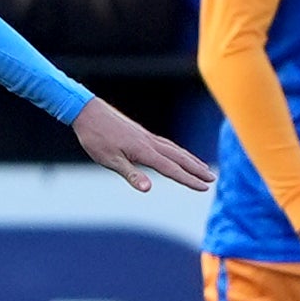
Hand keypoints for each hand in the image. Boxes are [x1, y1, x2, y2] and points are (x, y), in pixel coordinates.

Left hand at [72, 98, 214, 193]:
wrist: (87, 111)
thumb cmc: (95, 138)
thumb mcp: (109, 160)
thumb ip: (131, 174)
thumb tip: (148, 189)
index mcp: (144, 151)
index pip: (171, 169)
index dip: (188, 180)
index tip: (204, 188)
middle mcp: (150, 142)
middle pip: (179, 158)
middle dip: (196, 169)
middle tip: (213, 178)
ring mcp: (146, 136)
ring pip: (174, 149)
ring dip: (190, 159)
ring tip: (202, 167)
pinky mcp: (141, 133)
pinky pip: (166, 144)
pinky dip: (177, 151)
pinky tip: (177, 154)